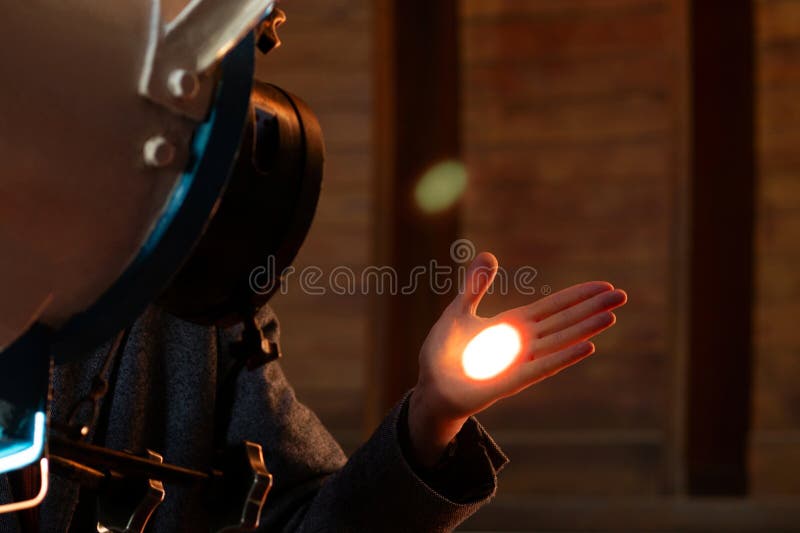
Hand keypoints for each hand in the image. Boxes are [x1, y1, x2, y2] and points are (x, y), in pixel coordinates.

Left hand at [408, 252, 626, 465]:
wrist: (432, 385)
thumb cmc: (445, 351)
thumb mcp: (459, 309)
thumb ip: (474, 285)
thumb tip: (488, 255)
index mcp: (514, 324)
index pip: (554, 306)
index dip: (578, 295)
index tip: (604, 286)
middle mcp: (524, 342)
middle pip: (565, 321)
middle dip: (592, 308)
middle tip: (622, 296)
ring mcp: (521, 361)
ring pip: (561, 341)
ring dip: (585, 330)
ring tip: (611, 317)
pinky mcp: (512, 380)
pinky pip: (543, 366)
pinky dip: (565, 356)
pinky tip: (588, 347)